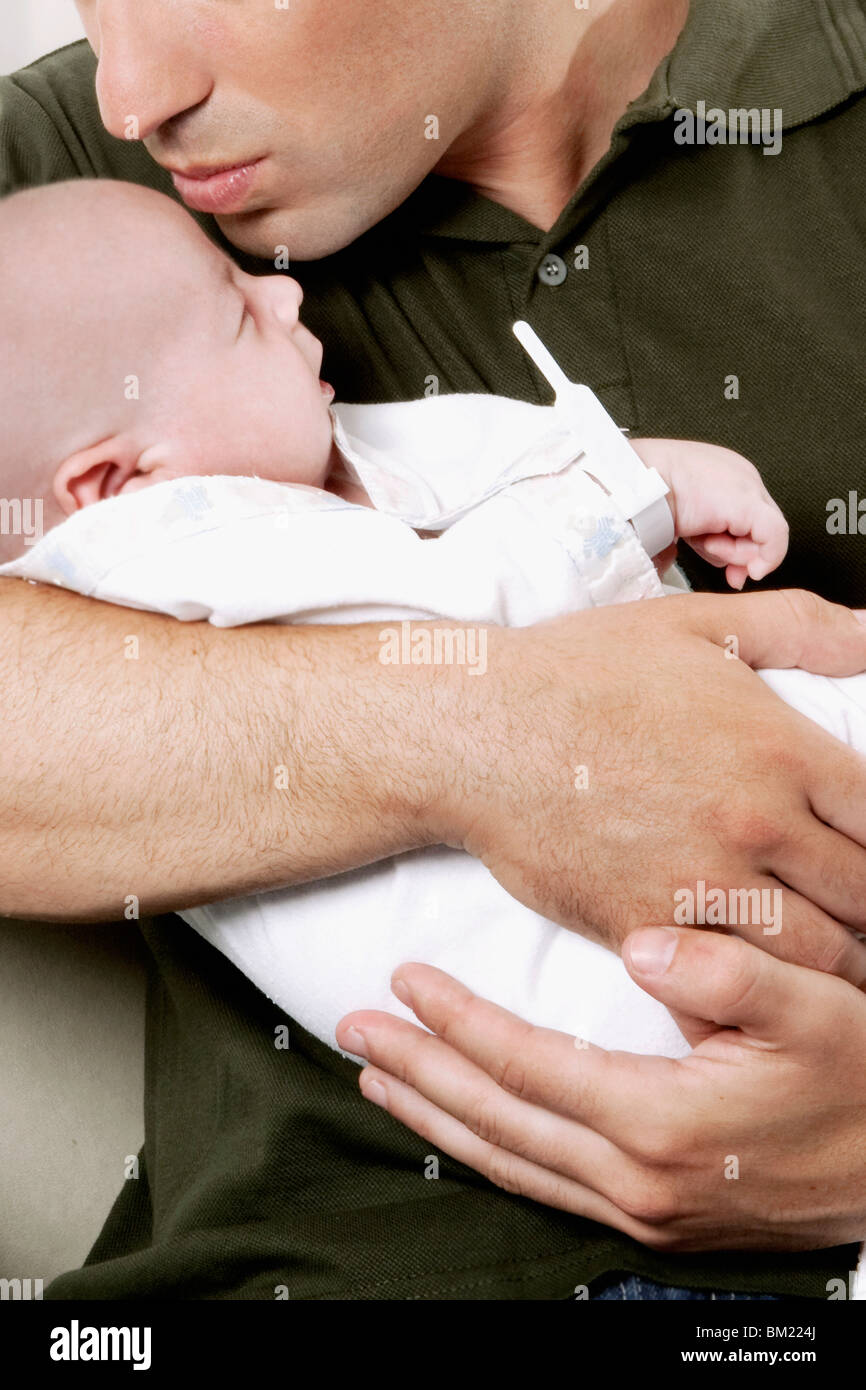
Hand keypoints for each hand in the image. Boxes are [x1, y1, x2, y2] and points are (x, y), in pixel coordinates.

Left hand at [337, 931, 865, 1252]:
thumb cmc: (862, 1084)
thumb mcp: (816, 1010)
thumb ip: (728, 971)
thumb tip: (637, 946)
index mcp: (661, 1122)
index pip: (527, 1064)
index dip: (459, 1021)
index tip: (406, 980)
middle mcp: (636, 1179)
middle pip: (496, 1120)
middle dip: (418, 1072)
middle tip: (353, 1029)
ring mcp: (641, 1210)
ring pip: (509, 1162)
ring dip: (437, 1117)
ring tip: (379, 1078)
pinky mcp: (653, 1220)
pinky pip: (542, 1184)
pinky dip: (488, 1151)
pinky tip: (463, 1127)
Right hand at [431, 589, 865, 983]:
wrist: (477, 732)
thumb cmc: (577, 676)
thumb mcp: (695, 628)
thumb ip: (800, 628)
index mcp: (780, 749)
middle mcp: (756, 824)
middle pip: (865, 897)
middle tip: (860, 916)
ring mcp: (702, 884)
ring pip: (814, 956)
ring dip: (834, 964)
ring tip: (834, 967)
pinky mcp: (647, 929)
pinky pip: (728, 986)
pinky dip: (755, 997)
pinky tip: (760, 993)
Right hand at [631, 438, 788, 588]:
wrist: (632, 486)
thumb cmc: (645, 503)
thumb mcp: (685, 525)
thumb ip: (713, 544)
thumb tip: (733, 574)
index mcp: (722, 479)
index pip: (749, 521)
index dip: (743, 552)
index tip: (734, 576)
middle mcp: (740, 478)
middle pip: (758, 528)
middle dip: (743, 556)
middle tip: (728, 571)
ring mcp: (746, 486)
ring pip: (765, 533)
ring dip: (734, 552)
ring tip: (703, 542)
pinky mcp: (748, 502)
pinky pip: (774, 536)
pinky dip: (766, 557)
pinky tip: (744, 565)